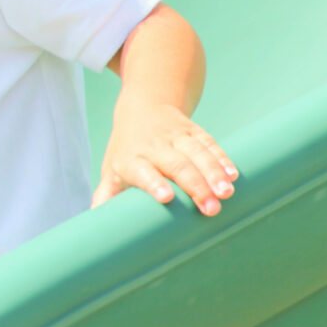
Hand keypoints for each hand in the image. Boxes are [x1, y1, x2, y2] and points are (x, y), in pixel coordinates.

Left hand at [92, 97, 238, 215]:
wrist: (143, 106)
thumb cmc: (126, 149)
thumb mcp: (112, 168)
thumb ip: (106, 194)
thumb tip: (93, 220)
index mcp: (132, 159)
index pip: (143, 172)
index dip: (154, 183)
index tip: (166, 197)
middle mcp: (155, 147)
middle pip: (177, 166)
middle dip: (195, 186)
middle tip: (210, 208)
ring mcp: (176, 137)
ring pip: (197, 154)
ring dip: (214, 173)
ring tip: (227, 193)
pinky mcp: (194, 132)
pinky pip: (210, 144)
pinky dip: (222, 158)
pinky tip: (233, 174)